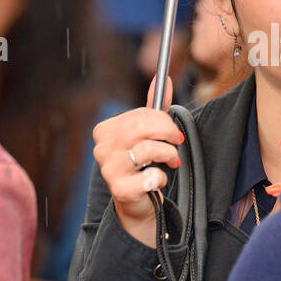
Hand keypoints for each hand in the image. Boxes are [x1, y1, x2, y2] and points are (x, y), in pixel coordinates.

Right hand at [92, 74, 181, 246]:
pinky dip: (161, 177)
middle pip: (142, 128)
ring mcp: (108, 169)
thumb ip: (156, 108)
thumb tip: (165, 78)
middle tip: (178, 142)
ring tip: (170, 161)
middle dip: (168, 134)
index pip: (140, 115)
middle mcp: (102, 148)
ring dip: (168, 155)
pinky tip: (155, 181)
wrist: (137, 202)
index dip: (163, 121)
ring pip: (148, 150)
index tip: (173, 132)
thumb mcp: (149, 134)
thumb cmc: (143, 165)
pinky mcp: (120, 189)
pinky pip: (151, 175)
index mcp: (106, 131)